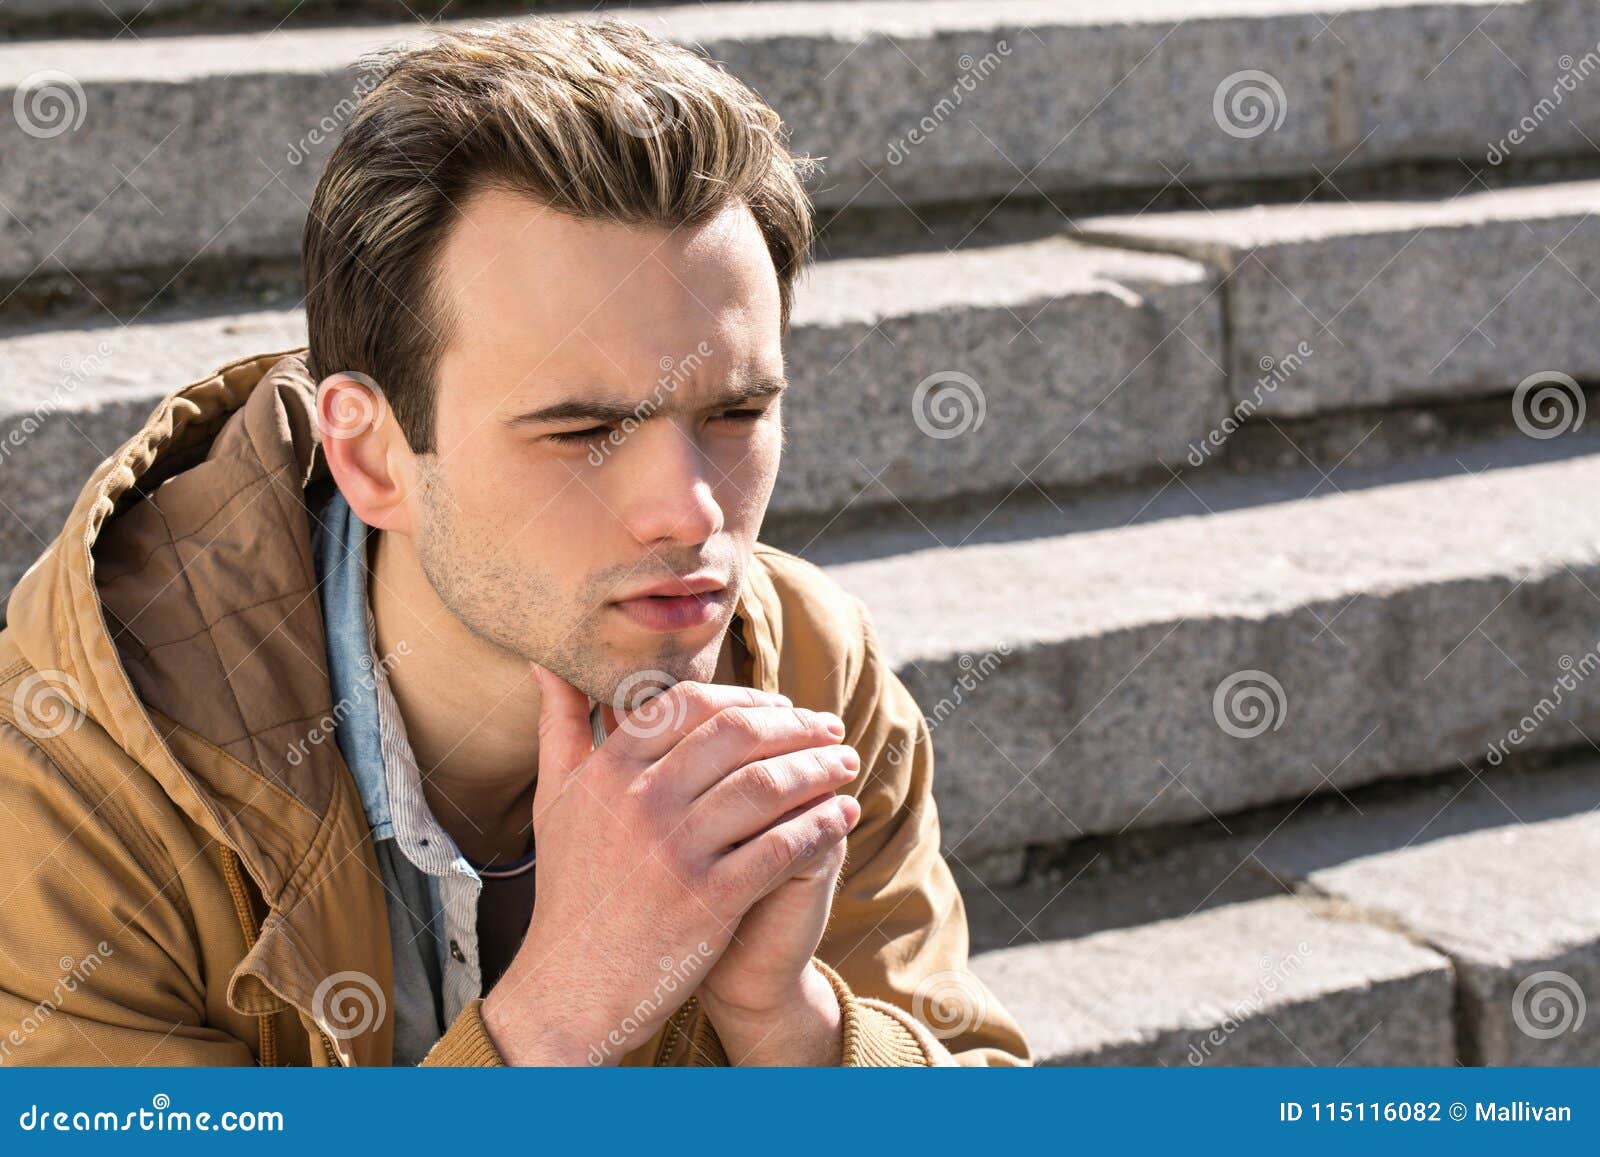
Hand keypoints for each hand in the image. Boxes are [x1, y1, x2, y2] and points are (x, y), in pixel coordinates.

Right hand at [479, 666, 859, 1064]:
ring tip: (845, 764)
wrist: (570, 987)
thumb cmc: (569, 889)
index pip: (692, 704)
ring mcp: (675, 851)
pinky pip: (781, 846)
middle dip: (795, 725)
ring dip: (818, 769)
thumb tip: (545, 662)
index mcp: (609, 771)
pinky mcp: (709, 900)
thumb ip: (559, 726)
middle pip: (737, 735)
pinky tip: (842, 815)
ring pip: (767, 786)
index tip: (783, 705)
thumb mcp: (552, 800)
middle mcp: (640, 802)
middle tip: (830, 727)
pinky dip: (820, 824)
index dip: (748, 697)